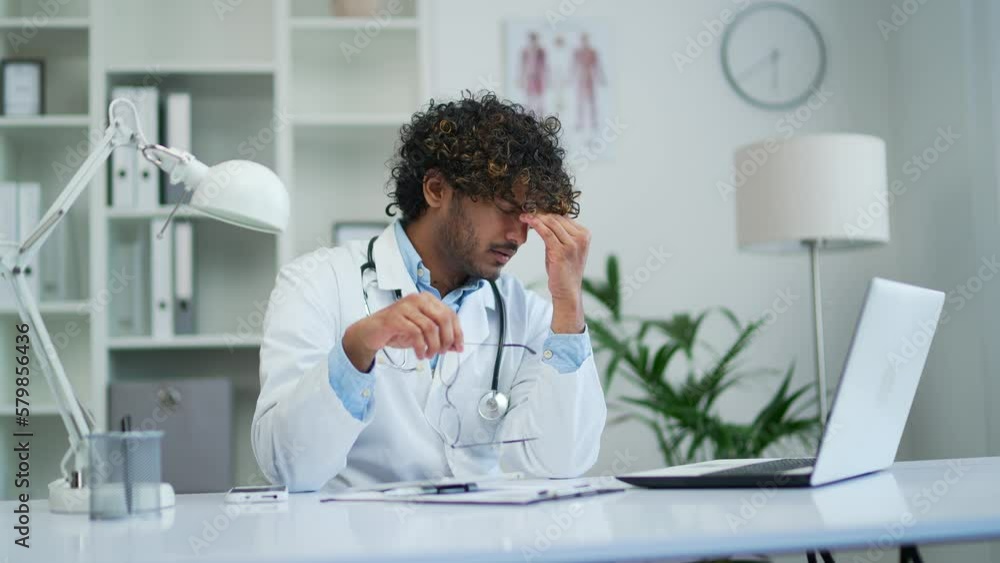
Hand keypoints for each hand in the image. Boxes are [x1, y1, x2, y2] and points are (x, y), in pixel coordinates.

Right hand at [343, 293, 463, 371]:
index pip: (450, 314)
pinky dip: (421, 347)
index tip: (458, 347)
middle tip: (443, 352)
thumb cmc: (397, 330)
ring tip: (429, 355)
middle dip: (447, 339)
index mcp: (427, 299)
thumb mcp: (422, 333)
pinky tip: (420, 355)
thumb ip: (439, 337)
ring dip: (433, 346)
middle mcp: (417, 299)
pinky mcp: (395, 318)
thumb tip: (456, 346)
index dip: (457, 332)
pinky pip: (415, 333)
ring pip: (430, 327)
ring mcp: (405, 307)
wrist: (370, 332)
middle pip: (443, 318)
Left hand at [520, 213, 589, 332]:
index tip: (535, 211)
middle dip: (541, 214)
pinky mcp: (561, 251)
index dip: (548, 213)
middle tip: (528, 211)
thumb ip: (559, 234)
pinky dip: (536, 224)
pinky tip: (527, 220)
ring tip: (525, 215)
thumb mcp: (565, 249)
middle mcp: (581, 238)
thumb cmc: (564, 271)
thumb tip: (544, 219)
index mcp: (585, 235)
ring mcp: (573, 244)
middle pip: (558, 218)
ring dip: (536, 217)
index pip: (564, 218)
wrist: (567, 291)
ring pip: (551, 223)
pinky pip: (546, 233)